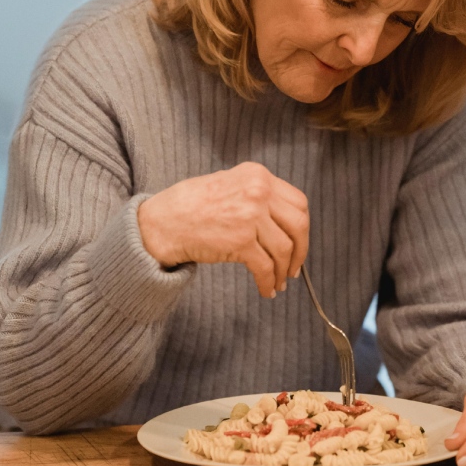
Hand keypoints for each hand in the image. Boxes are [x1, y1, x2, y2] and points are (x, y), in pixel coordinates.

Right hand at [137, 162, 308, 297]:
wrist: (163, 222)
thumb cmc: (191, 205)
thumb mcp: (230, 183)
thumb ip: (257, 194)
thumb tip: (283, 221)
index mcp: (258, 175)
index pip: (298, 202)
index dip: (302, 227)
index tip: (299, 242)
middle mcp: (259, 192)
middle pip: (299, 225)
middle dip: (301, 251)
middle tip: (294, 268)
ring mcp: (251, 216)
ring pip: (285, 249)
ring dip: (284, 271)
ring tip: (279, 282)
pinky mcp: (241, 242)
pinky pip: (266, 268)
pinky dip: (269, 282)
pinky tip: (266, 290)